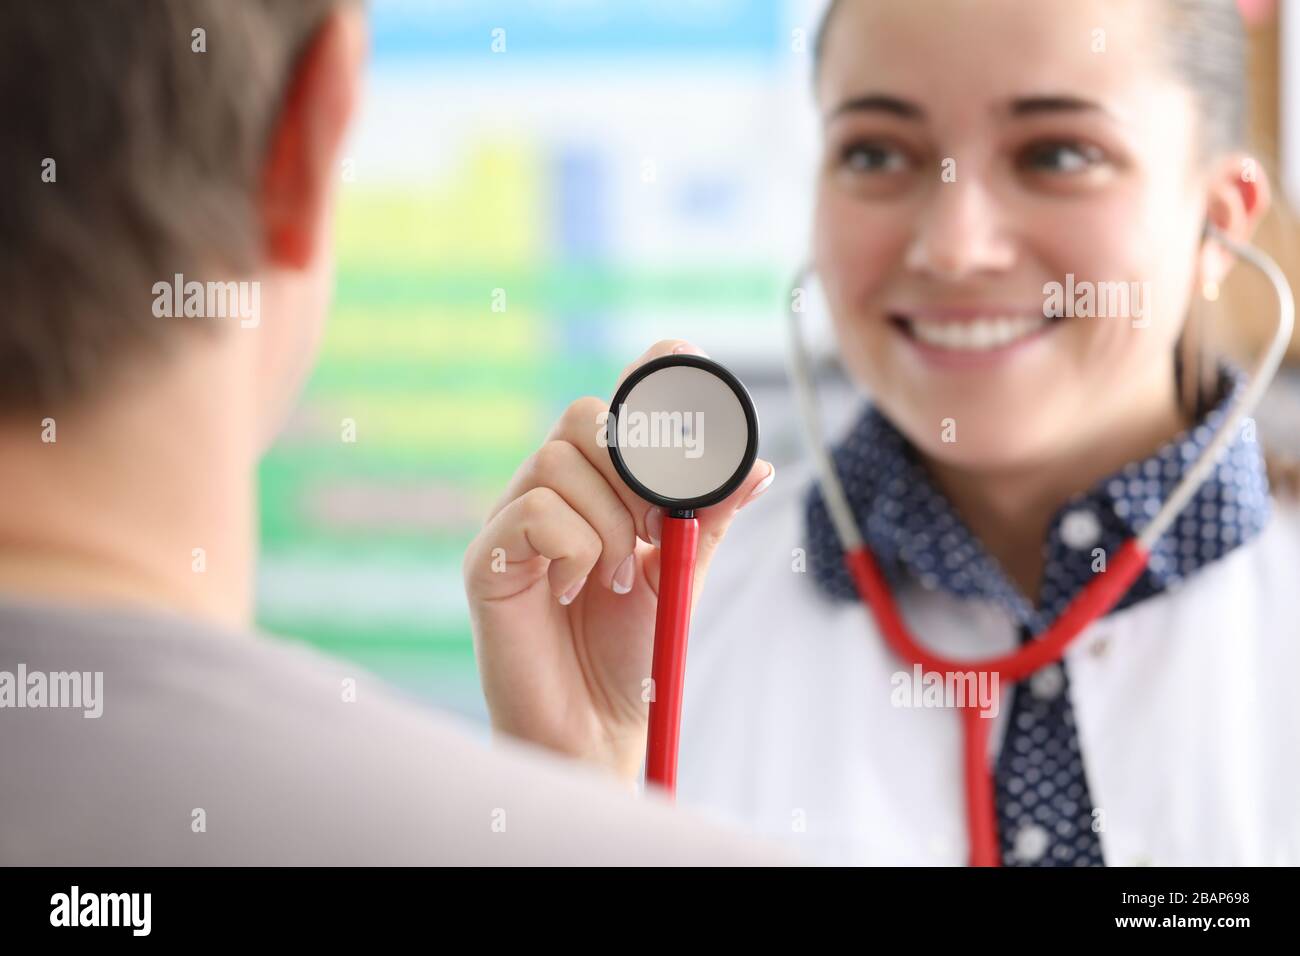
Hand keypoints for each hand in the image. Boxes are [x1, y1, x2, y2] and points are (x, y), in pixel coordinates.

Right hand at [463, 340, 774, 781]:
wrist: (598, 728)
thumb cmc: (634, 651)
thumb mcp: (683, 574)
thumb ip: (707, 518)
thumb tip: (755, 464)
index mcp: (598, 486)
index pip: (616, 403)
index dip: (650, 374)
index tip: (683, 364)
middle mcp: (551, 490)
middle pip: (584, 415)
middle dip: (635, 466)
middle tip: (656, 530)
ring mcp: (513, 519)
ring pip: (559, 460)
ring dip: (611, 521)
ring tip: (620, 578)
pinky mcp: (487, 558)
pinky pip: (535, 511)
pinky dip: (575, 547)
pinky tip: (577, 590)